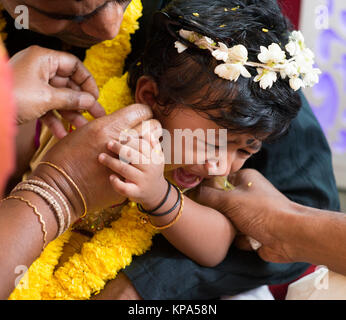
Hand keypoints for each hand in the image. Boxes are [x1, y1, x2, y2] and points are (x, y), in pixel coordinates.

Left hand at [9, 45, 105, 137]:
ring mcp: (34, 86)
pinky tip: (62, 133)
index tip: (95, 97)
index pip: (74, 65)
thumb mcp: (46, 97)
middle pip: (69, 84)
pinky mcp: (29, 101)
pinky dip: (55, 120)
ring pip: (59, 99)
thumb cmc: (12, 97)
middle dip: (83, 102)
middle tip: (97, 115)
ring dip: (71, 114)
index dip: (87, 81)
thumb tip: (91, 100)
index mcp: (43, 59)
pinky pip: (47, 109)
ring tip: (83, 128)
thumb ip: (71, 98)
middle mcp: (40, 70)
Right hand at [30, 104, 154, 221]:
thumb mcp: (82, 133)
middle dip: (151, 127)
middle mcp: (120, 143)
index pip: (140, 111)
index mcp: (107, 127)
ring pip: (151, 147)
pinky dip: (144, 163)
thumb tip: (118, 123)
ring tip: (144, 146)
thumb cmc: (64, 158)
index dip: (144, 112)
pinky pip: (143, 167)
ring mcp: (126, 163)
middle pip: (151, 127)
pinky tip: (139, 162)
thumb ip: (104, 126)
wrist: (59, 189)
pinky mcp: (128, 179)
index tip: (142, 116)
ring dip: (150, 144)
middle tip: (147, 130)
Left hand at [98, 121, 166, 208]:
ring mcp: (143, 181)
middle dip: (119, 148)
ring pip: (125, 170)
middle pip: (133, 156)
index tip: (121, 135)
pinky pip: (124, 188)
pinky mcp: (136, 193)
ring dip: (112, 162)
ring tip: (100, 157)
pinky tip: (110, 177)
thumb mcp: (157, 157)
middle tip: (108, 143)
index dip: (131, 140)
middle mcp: (150, 169)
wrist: (156, 193)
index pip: (142, 145)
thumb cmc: (152, 171)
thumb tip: (147, 129)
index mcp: (154, 158)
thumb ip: (152, 144)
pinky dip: (116, 182)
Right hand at [195, 169, 295, 262]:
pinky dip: (236, 238)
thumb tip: (190, 193)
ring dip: (227, 226)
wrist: (289, 236)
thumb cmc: (260, 211)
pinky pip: (235, 233)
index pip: (217, 180)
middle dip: (216, 211)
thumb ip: (206, 195)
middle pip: (220, 201)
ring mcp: (250, 213)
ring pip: (227, 219)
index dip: (206, 188)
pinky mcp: (253, 230)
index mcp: (244, 178)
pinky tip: (242, 238)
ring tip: (228, 228)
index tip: (194, 197)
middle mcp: (247, 193)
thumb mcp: (228, 199)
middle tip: (209, 215)